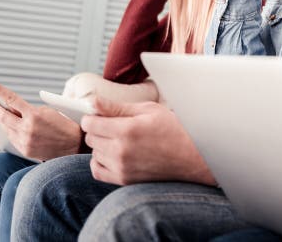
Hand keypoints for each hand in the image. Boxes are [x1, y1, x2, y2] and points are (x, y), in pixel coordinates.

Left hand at [0, 80, 82, 160]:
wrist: (74, 144)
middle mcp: (27, 129)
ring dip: (2, 119)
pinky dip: (10, 130)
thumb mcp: (49, 110)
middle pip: (3, 116)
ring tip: (2, 113)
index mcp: (35, 115)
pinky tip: (12, 126)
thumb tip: (12, 108)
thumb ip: (29, 109)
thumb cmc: (65, 124)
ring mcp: (25, 141)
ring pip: (5, 127)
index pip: (11, 99)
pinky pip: (11, 138)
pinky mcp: (24, 150)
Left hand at [81, 97, 215, 185]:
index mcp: (127, 130)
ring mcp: (121, 167)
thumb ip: (117, 107)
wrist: (192, 156)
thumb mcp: (149, 110)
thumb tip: (92, 102)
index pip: (89, 123)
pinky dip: (101, 162)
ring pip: (93, 153)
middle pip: (90, 138)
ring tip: (122, 140)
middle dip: (99, 129)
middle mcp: (121, 151)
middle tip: (116, 126)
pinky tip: (114, 154)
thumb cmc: (174, 129)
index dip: (93, 116)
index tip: (101, 115)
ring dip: (102, 145)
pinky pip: (97, 170)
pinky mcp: (124, 180)